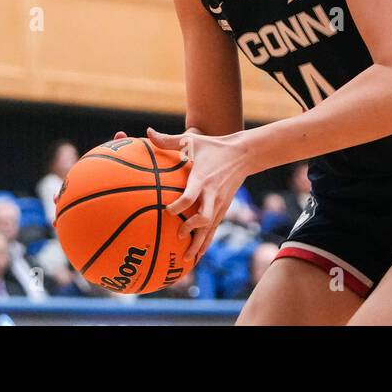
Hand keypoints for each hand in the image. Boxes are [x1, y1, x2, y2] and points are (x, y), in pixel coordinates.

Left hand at [147, 126, 249, 262]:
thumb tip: (148, 132)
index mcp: (202, 179)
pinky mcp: (224, 208)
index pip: (191, 196)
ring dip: (199, 243)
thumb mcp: (192, 140)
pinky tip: (197, 255)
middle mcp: (212, 194)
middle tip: (177, 236)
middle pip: (204, 217)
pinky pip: (214, 227)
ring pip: (210, 227)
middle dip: (191, 229)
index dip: (180, 206)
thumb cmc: (213, 146)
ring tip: (186, 258)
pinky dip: (206, 241)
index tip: (168, 211)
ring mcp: (220, 203)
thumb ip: (168, 140)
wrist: (244, 154)